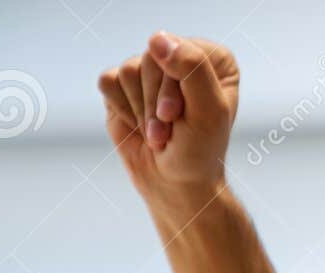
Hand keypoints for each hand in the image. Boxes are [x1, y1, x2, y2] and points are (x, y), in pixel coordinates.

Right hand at [98, 32, 238, 213]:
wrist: (173, 183)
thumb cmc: (198, 151)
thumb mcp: (207, 112)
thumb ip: (191, 69)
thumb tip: (156, 38)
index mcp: (214, 60)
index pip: (180, 51)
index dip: (173, 88)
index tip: (180, 116)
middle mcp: (183, 59)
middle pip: (151, 60)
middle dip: (156, 103)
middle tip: (168, 130)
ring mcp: (151, 71)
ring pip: (129, 70)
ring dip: (141, 111)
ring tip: (158, 133)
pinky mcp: (124, 84)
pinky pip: (109, 81)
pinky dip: (122, 109)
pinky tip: (138, 124)